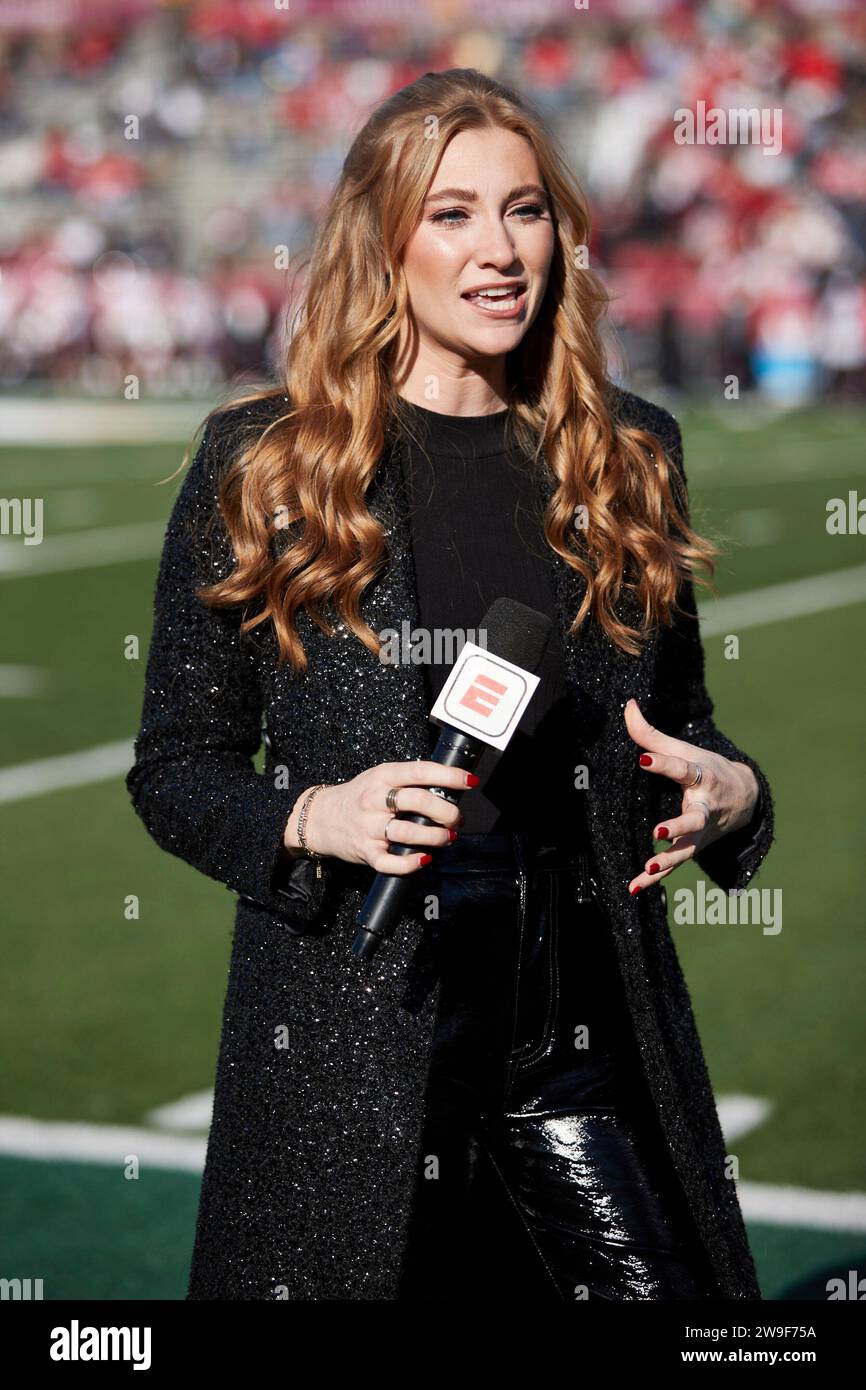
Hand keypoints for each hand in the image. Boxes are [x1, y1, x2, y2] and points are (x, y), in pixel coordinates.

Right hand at [284, 761, 472, 873]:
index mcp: (382, 776)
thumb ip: (407, 780)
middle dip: (447, 812)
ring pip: (408, 833)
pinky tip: (424, 859)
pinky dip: (411, 864)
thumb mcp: (379, 778)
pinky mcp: (365, 851)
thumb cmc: (358, 797)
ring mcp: (368, 826)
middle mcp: (374, 799)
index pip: (420, 771)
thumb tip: (448, 787)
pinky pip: (391, 862)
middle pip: (418, 801)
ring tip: (448, 838)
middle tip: (457, 818)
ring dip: (436, 837)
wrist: (319, 818)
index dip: (449, 775)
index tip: (470, 781)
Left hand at [624, 698, 758, 895]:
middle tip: (658, 831)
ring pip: (687, 849)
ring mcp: (702, 831)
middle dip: (678, 825)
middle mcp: (705, 806)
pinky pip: (675, 866)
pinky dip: (656, 879)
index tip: (644, 759)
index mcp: (701, 776)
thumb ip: (650, 733)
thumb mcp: (684, 749)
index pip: (682, 768)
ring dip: (668, 861)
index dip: (663, 763)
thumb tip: (627, 704)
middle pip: (694, 818)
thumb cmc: (707, 769)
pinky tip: (633, 887)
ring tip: (648, 868)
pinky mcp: (695, 847)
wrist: (747, 798)